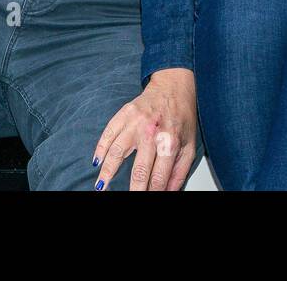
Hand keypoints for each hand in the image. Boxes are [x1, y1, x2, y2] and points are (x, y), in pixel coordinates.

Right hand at [92, 68, 196, 190]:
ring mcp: (136, 122)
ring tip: (101, 186)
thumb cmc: (182, 118)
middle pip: (139, 170)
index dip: (151, 193)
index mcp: (170, 142)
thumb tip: (169, 193)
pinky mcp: (124, 113)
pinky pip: (108, 133)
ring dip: (107, 172)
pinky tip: (97, 162)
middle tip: (126, 198)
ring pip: (117, 152)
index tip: (146, 199)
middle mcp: (152, 133)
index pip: (158, 177)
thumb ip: (179, 172)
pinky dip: (100, 149)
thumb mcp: (189, 145)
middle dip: (133, 189)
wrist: (173, 87)